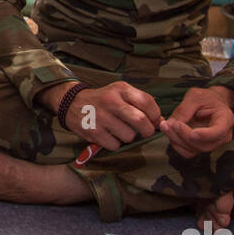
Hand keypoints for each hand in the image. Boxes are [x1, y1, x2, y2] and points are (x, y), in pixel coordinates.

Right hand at [40, 80, 161, 150]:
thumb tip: (161, 121)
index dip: (156, 115)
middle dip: (148, 131)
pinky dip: (115, 144)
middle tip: (145, 132)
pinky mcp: (93, 131)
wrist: (72, 103)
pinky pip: (115, 145)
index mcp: (121, 89)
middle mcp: (111, 101)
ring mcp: (101, 117)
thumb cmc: (104, 100)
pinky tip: (109, 136)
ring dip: (129, 137)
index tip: (154, 121)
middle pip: (140, 121)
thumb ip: (140, 102)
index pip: (147, 102)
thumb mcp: (120, 92)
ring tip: (121, 131)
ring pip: (128, 136)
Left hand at [159, 86, 233, 156]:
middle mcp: (222, 136)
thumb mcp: (195, 96)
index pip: (219, 132)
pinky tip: (169, 132)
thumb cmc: (206, 98)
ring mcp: (212, 144)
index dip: (205, 135)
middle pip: (204, 145)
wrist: (210, 103)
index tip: (192, 133)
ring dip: (177, 140)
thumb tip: (171, 123)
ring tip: (165, 126)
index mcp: (225, 120)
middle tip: (169, 124)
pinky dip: (176, 144)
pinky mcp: (200, 147)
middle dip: (184, 136)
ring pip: (194, 150)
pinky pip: (187, 152)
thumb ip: (184, 109)